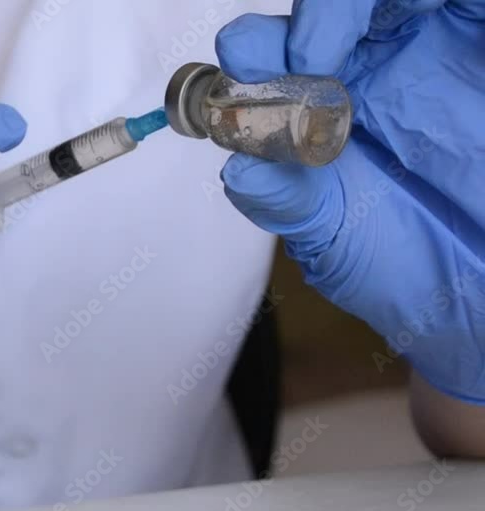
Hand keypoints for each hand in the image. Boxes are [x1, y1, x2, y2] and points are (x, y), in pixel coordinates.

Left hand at [215, 1, 484, 402]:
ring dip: (345, 6)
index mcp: (317, 110)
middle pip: (325, 12)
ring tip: (332, 43)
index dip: (254, 49)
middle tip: (291, 53)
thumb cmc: (406, 266)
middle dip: (303, 19)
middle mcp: (369, 71)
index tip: (247, 65)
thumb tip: (236, 169)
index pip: (273, 57)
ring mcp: (430, 53)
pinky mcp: (480, 45)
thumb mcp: (332, 238)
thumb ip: (284, 202)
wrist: (480, 296)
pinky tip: (420, 10)